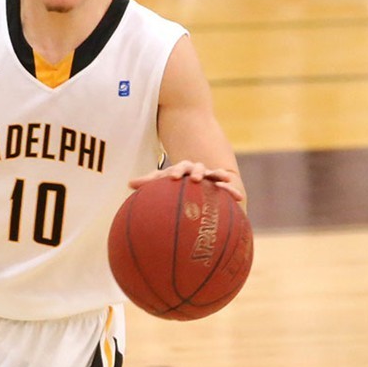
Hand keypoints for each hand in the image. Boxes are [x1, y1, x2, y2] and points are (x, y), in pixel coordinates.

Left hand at [128, 159, 245, 205]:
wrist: (187, 177)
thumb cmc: (171, 183)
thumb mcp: (160, 183)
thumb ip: (147, 183)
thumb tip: (129, 183)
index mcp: (180, 169)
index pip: (178, 168)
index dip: (176, 172)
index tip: (173, 178)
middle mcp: (195, 170)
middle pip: (198, 168)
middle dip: (198, 172)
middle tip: (196, 179)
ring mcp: (208, 176)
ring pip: (215, 174)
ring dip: (218, 177)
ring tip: (225, 181)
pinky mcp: (217, 184)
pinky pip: (225, 187)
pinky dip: (231, 191)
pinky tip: (238, 198)